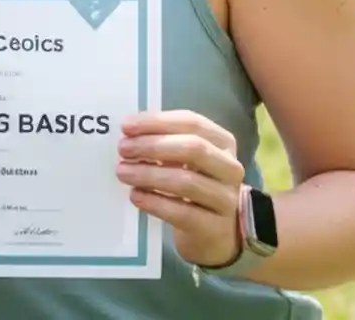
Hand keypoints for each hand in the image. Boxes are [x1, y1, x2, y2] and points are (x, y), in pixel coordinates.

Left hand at [115, 110, 245, 267]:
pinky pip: (182, 213)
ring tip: (123, 172)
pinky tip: (135, 196)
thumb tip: (129, 134)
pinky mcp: (215, 227)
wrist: (213, 233)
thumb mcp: (184, 159)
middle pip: (193, 149)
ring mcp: (226, 199)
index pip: (192, 123)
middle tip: (123, 150)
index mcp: (223, 142)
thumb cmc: (193, 186)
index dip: (157, 122)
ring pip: (186, 181)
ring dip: (148, 174)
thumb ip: (163, 142)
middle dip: (152, 146)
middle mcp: (230, 168)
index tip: (126, 126)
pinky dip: (155, 202)